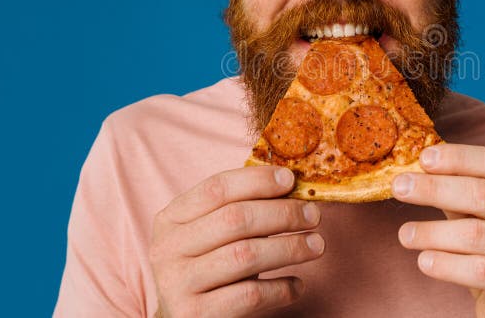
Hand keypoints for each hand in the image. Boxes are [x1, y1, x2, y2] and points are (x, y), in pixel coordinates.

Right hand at [150, 166, 323, 316]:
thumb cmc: (208, 267)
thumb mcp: (211, 234)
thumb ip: (241, 209)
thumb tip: (292, 185)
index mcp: (171, 218)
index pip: (217, 188)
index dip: (257, 180)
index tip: (291, 180)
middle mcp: (167, 248)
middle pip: (235, 219)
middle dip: (282, 214)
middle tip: (313, 215)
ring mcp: (177, 284)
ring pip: (245, 255)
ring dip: (290, 248)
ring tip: (317, 245)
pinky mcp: (194, 315)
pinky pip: (250, 296)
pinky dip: (281, 288)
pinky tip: (296, 285)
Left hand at [392, 144, 484, 317]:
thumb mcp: (477, 217)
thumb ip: (457, 194)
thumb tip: (418, 171)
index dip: (458, 158)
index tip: (422, 158)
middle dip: (436, 189)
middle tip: (400, 188)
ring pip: (479, 234)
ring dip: (433, 232)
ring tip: (405, 234)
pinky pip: (482, 270)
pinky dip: (447, 265)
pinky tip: (425, 261)